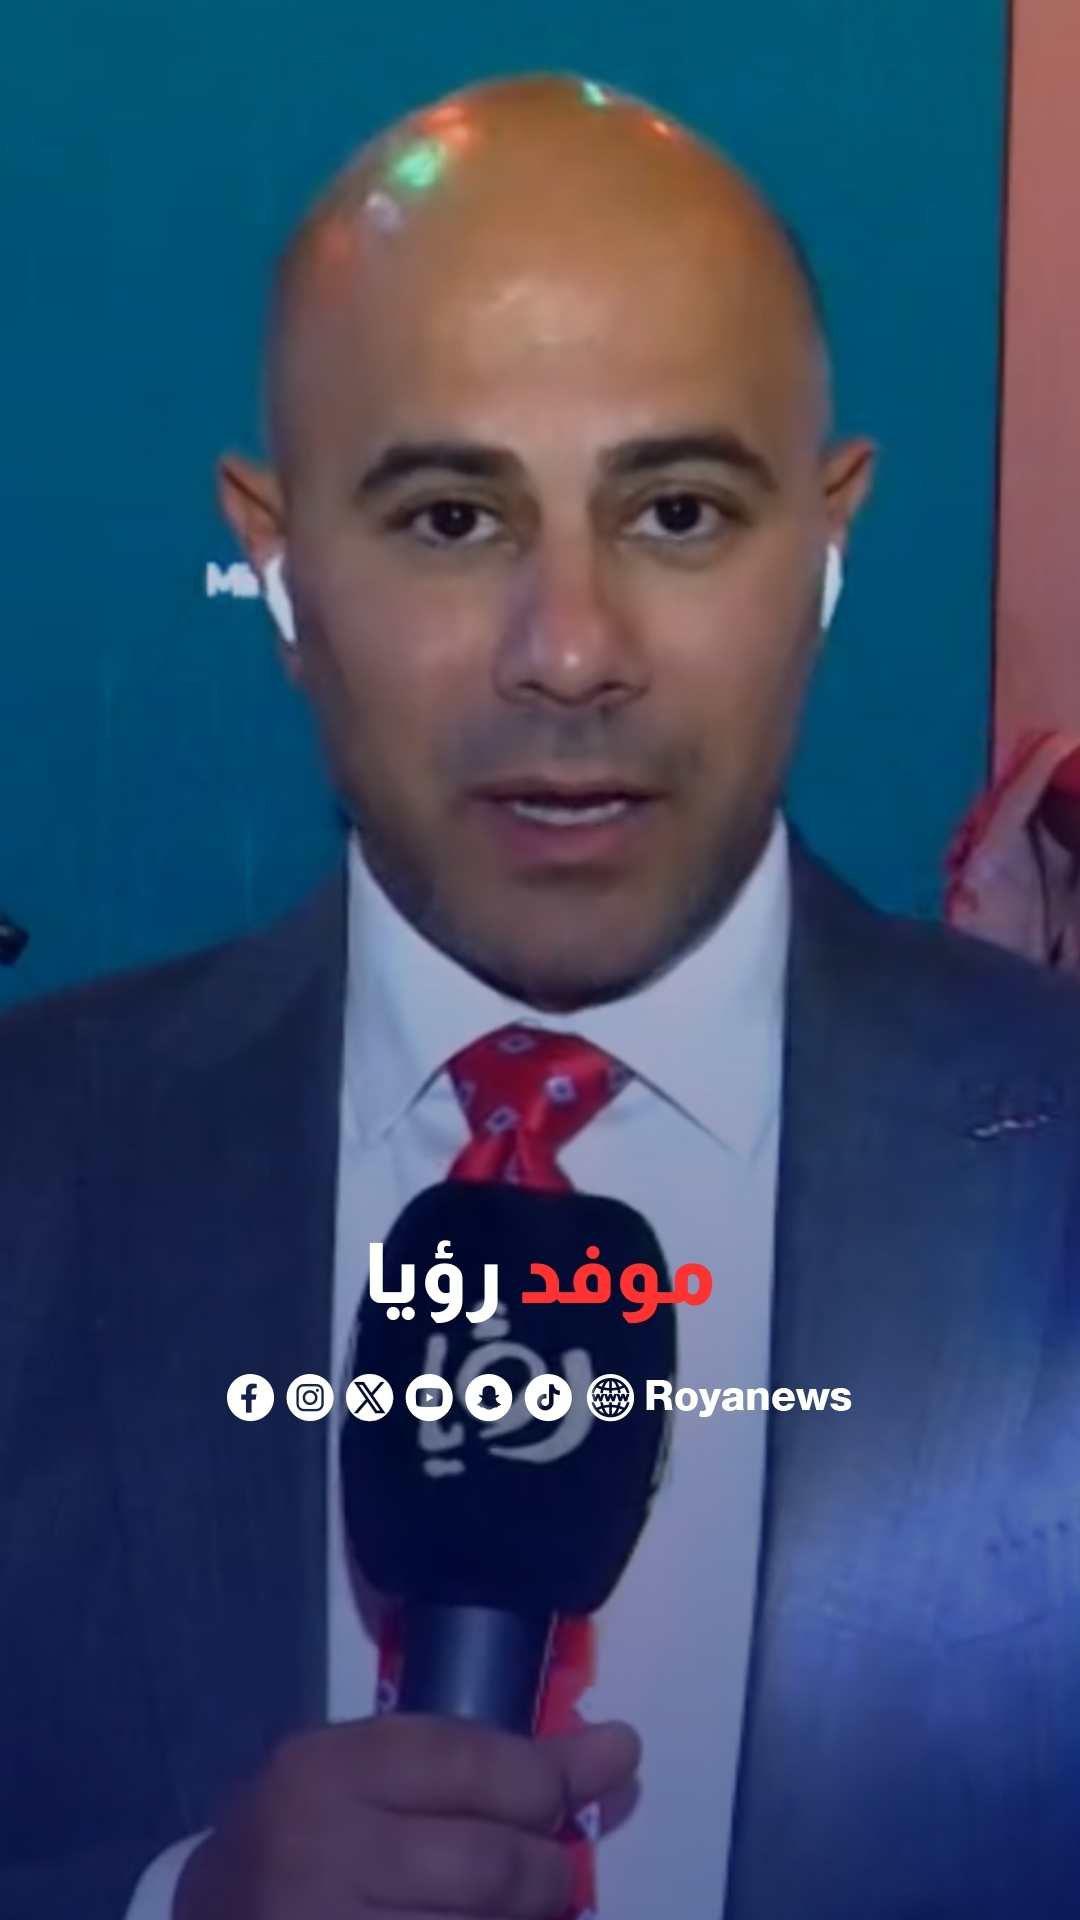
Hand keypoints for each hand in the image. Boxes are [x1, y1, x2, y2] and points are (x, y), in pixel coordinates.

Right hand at [174, 1713, 638, 1918]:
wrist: (208, 1916)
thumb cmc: (308, 1829)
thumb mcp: (372, 1769)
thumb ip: (482, 1761)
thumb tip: (619, 1750)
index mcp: (330, 1769)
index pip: (472, 1763)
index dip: (546, 1781)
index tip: (573, 1792)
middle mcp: (323, 1852)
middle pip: (490, 1868)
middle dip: (547, 1873)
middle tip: (549, 1874)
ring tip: (511, 1909)